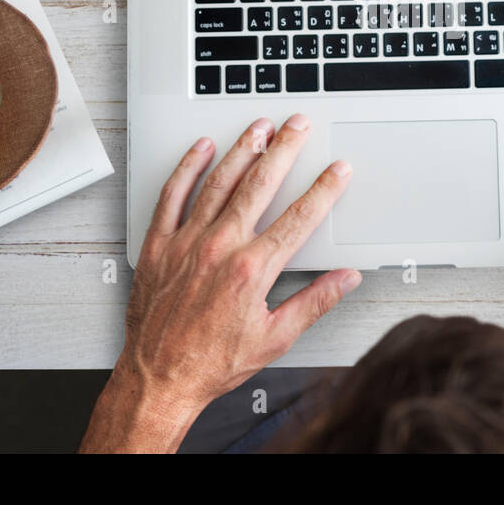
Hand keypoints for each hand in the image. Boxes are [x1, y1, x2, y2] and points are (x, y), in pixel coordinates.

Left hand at [81, 114, 359, 452]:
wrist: (159, 379)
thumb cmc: (212, 364)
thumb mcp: (275, 339)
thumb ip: (314, 302)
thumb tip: (345, 279)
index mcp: (253, 270)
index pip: (299, 218)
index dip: (323, 189)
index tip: (337, 169)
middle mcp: (220, 248)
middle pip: (260, 185)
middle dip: (284, 149)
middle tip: (298, 125)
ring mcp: (187, 243)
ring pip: (219, 182)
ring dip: (242, 149)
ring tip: (259, 126)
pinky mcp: (158, 245)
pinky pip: (172, 196)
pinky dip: (187, 168)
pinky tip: (201, 148)